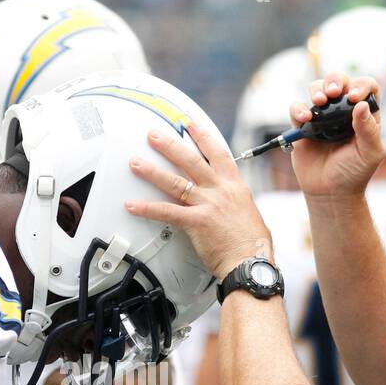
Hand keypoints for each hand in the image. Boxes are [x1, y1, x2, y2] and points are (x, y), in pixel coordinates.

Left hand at [125, 122, 271, 279]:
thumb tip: (230, 202)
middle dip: (169, 145)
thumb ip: (234, 202)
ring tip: (135, 163)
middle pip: (191, 160)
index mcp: (234, 186)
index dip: (201, 136)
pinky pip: (167, 212)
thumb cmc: (252, 244)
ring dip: (152, 171)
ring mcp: (207, 204)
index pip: (217, 152)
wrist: (252, 261)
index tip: (189, 124)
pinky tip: (133, 205)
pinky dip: (147, 208)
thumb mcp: (248, 213)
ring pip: (174, 182)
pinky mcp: (196, 222)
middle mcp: (220, 190)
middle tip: (153, 135)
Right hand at [290, 73, 385, 197]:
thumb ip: (369, 129)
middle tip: (334, 93)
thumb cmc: (354, 173)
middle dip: (335, 80)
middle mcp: (342, 111)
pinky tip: (305, 118)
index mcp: (364, 114)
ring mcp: (322, 117)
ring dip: (317, 90)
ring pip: (317, 89)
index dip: (361, 86)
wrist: (330, 192)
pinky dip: (298, 109)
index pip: (366, 87)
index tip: (354, 98)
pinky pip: (297, 109)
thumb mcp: (370, 153)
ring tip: (319, 102)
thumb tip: (361, 105)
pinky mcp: (303, 127)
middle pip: (339, 81)